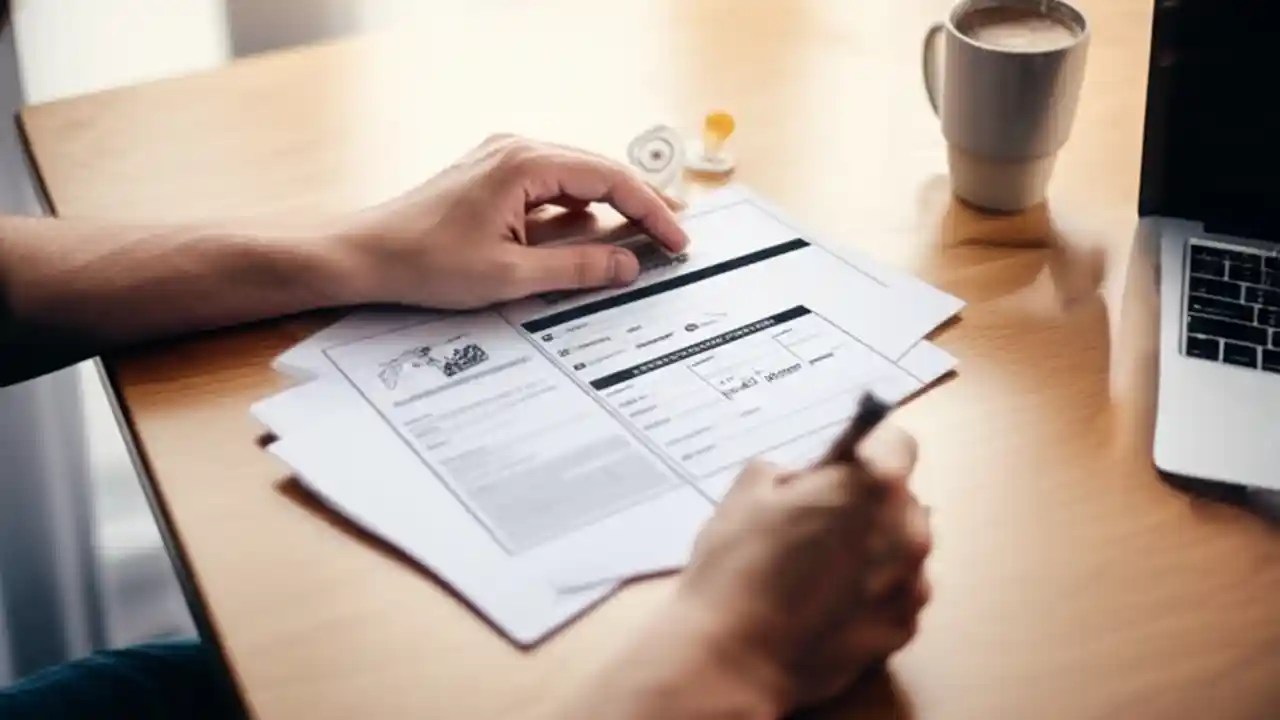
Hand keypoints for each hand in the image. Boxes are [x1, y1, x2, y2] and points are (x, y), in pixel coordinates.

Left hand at [334, 134, 687, 308]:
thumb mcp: (510, 275)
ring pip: (577, 179)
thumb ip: (577, 267)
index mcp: (524, 164)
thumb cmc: (424, 262)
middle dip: (638, 206)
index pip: (609, 179)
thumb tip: (628, 264)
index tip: (677, 239)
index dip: (651, 210)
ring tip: (644, 238)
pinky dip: (578, 211)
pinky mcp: (493, 177)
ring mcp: (503, 160)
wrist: (365, 255)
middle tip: (672, 238)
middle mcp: (517, 149)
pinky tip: (593, 235)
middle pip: (598, 171)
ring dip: (609, 208)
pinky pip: (551, 188)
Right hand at [674, 424, 931, 710]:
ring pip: (902, 548)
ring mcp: (909, 583)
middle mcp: (905, 530)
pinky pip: (897, 595)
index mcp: (870, 484)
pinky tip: (829, 602)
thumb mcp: (748, 491)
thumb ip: (792, 471)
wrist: (731, 657)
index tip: (845, 464)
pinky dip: (872, 593)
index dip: (867, 450)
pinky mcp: (902, 628)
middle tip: (816, 521)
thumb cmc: (736, 570)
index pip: (896, 443)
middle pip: (900, 499)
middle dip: (866, 503)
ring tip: (820, 568)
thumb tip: (806, 478)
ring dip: (873, 549)